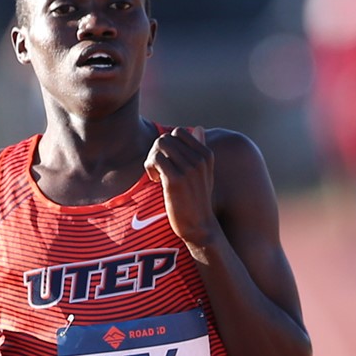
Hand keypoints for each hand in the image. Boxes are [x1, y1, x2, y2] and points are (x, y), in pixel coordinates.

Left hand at [144, 126, 216, 247]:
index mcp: (206, 155)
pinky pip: (155, 159)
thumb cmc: (198, 201)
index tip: (169, 161)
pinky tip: (156, 180)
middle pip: (166, 138)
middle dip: (157, 151)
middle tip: (159, 170)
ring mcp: (188, 169)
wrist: (200, 227)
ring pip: (159, 145)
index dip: (168, 144)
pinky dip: (150, 167)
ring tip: (157, 174)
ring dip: (152, 158)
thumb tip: (199, 128)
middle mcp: (199, 159)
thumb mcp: (204, 173)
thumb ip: (201, 150)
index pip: (179, 132)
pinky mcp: (175, 180)